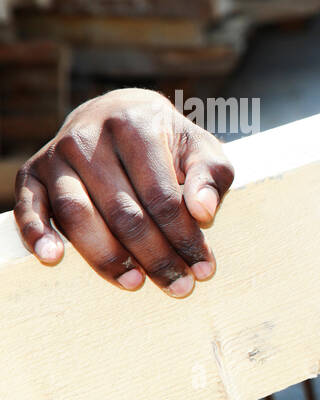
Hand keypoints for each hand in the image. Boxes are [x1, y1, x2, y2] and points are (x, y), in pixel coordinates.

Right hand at [12, 87, 234, 295]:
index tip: (203, 267)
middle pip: (122, 211)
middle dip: (154, 255)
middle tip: (179, 286)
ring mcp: (56, 154)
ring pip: (78, 214)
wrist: (118, 113)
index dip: (184, 236)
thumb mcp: (201, 149)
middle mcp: (89, 137)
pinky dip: (36, 233)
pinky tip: (52, 258)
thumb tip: (203, 213)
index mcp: (135, 125)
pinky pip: (30, 206)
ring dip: (106, 256)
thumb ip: (210, 177)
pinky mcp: (33, 172)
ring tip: (135, 282)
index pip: (161, 195)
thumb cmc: (167, 140)